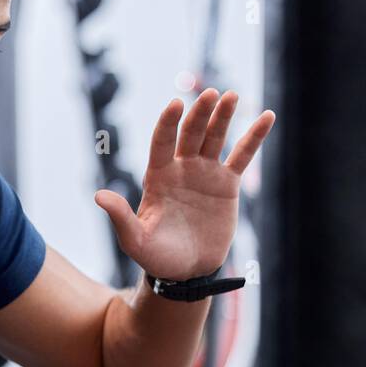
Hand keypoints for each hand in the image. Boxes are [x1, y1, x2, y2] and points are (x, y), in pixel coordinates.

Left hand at [93, 89, 274, 281]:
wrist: (187, 272)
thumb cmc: (156, 256)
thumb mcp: (135, 240)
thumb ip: (120, 217)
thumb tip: (98, 196)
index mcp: (158, 176)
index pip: (161, 142)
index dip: (168, 123)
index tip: (176, 104)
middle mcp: (181, 168)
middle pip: (191, 133)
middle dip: (200, 113)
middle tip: (210, 94)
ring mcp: (206, 173)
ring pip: (215, 137)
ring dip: (223, 116)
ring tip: (232, 95)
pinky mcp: (227, 184)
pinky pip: (242, 155)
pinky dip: (254, 136)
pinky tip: (268, 117)